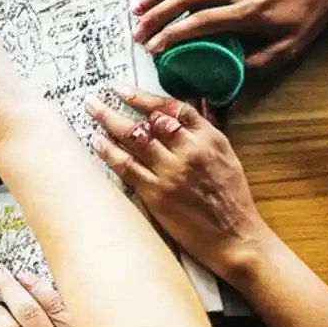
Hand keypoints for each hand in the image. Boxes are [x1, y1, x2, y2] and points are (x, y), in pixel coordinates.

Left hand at [84, 84, 273, 278]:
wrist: (235, 237)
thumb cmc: (231, 198)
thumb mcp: (226, 156)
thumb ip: (202, 133)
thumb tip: (178, 113)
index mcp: (210, 138)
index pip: (172, 108)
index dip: (143, 96)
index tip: (121, 89)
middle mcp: (190, 151)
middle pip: (147, 122)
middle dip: (116, 107)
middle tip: (94, 100)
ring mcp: (172, 172)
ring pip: (134, 140)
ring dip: (108, 123)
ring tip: (91, 113)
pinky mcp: (158, 194)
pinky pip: (127, 167)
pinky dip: (110, 152)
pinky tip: (97, 142)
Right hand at [132, 0, 327, 69]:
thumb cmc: (313, 9)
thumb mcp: (291, 46)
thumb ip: (258, 64)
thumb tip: (228, 81)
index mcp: (248, 12)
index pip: (200, 23)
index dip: (173, 35)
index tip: (154, 48)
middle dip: (156, 15)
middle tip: (136, 30)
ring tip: (139, 5)